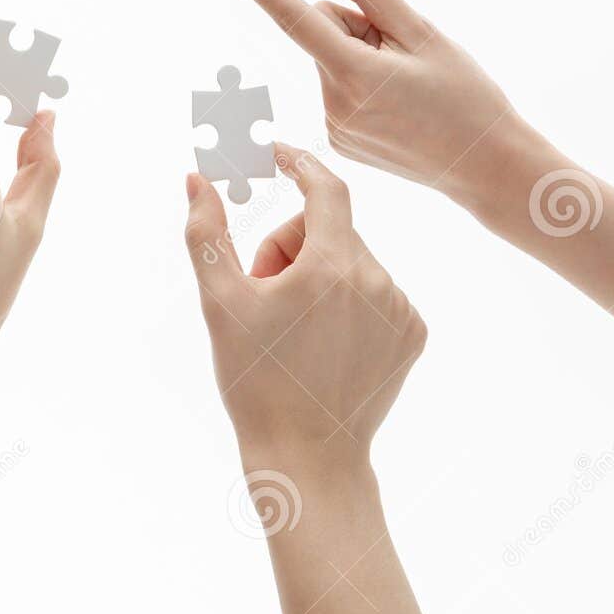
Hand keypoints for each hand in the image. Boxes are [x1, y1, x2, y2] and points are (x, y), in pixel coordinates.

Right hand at [185, 149, 425, 463]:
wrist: (308, 458)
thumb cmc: (257, 382)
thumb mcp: (220, 303)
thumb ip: (207, 232)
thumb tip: (198, 178)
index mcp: (332, 266)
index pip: (325, 187)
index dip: (298, 163)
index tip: (276, 155)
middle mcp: (377, 280)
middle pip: (328, 230)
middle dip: (289, 249)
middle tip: (261, 294)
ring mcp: (401, 310)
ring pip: (351, 262)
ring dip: (318, 278)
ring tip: (293, 329)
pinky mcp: (414, 335)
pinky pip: (376, 294)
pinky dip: (348, 304)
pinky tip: (325, 344)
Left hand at [219, 0, 515, 202]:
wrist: (488, 168)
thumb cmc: (467, 95)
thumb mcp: (425, 34)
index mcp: (355, 73)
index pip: (295, 16)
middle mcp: (333, 103)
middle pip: (321, 30)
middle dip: (355, 26)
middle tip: (405, 52)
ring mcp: (332, 127)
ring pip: (329, 59)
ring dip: (359, 57)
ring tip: (406, 84)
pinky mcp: (338, 141)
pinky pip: (337, 88)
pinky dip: (361, 84)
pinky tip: (398, 105)